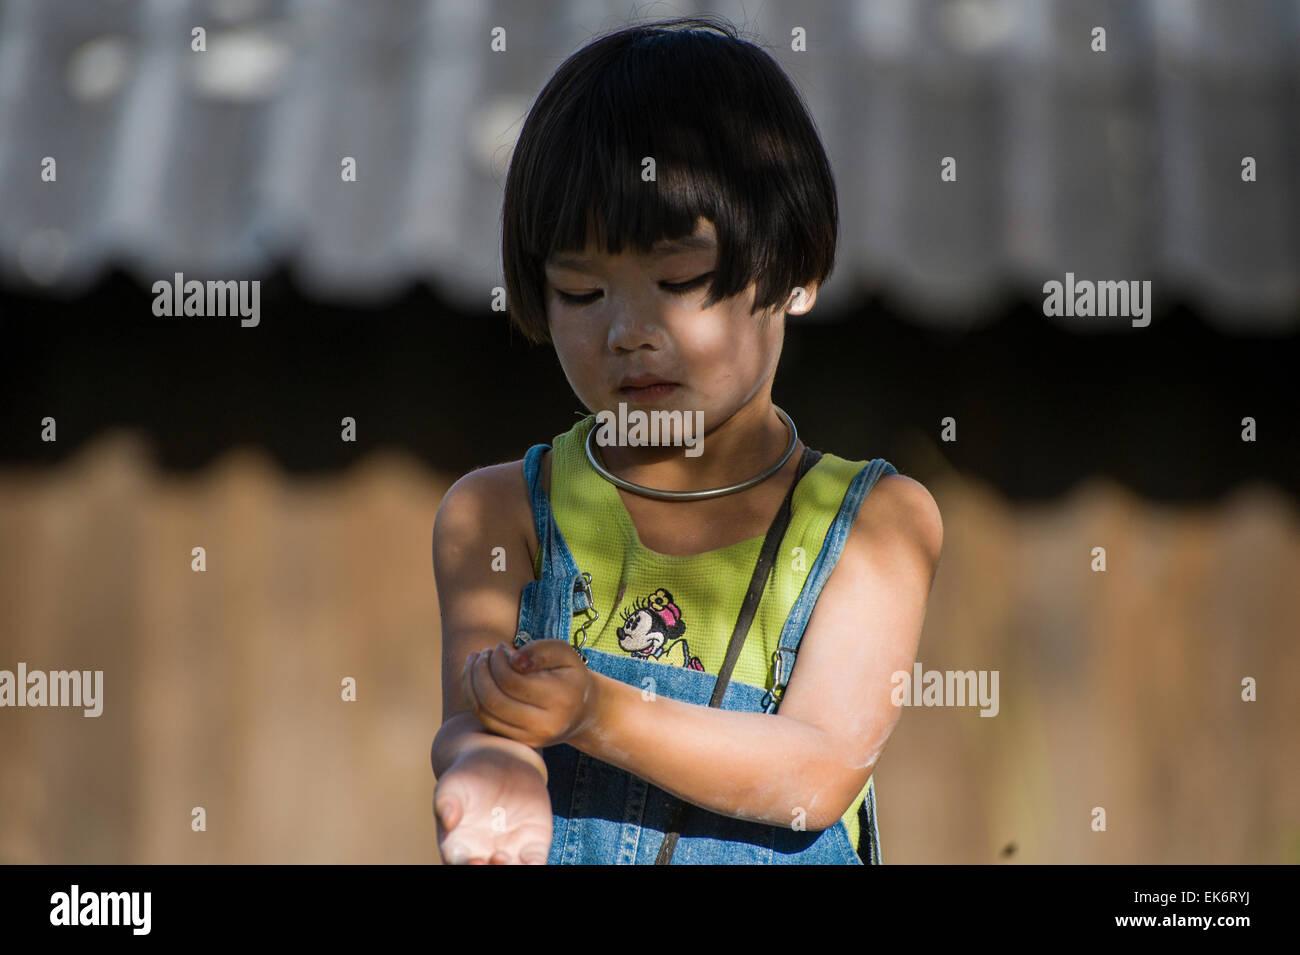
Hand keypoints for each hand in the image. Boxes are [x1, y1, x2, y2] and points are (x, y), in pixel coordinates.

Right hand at [434, 747, 552, 864]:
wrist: (500, 762)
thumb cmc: (468, 777)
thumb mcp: (454, 783)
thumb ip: (447, 800)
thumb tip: (448, 820)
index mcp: (458, 848)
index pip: (460, 865)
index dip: (468, 868)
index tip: (475, 861)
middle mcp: (484, 856)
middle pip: (488, 873)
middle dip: (493, 872)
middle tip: (498, 859)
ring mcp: (510, 853)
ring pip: (513, 872)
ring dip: (514, 873)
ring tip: (509, 858)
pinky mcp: (533, 846)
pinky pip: (536, 863)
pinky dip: (536, 867)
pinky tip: (534, 863)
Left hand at [461, 640, 594, 748]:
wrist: (581, 711)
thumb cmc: (568, 676)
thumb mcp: (564, 654)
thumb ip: (540, 651)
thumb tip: (513, 660)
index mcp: (559, 699)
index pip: (512, 681)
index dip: (498, 661)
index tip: (501, 647)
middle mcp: (545, 725)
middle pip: (494, 700)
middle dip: (480, 672)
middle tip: (484, 654)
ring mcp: (530, 738)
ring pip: (485, 713)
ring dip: (472, 684)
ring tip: (476, 662)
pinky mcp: (518, 742)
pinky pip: (486, 722)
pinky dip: (474, 699)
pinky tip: (475, 679)